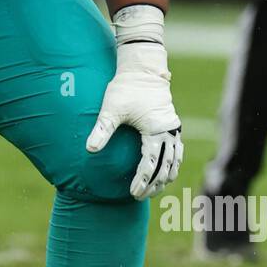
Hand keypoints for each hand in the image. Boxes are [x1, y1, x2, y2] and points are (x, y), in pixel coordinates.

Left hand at [87, 5, 182, 199]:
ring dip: (166, 177)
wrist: (143, 69)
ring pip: (175, 160)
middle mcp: (168, 131)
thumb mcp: (111, 108)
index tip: (133, 193)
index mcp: (155, 130)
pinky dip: (173, 164)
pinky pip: (177, 150)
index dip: (142, 180)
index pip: (150, 163)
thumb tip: (89, 150)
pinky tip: (166, 173)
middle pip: (165, 166)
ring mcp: (173, 128)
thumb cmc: (126, 88)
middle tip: (140, 197)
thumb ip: (102, 130)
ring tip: (155, 191)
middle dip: (154, 184)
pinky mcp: (172, 124)